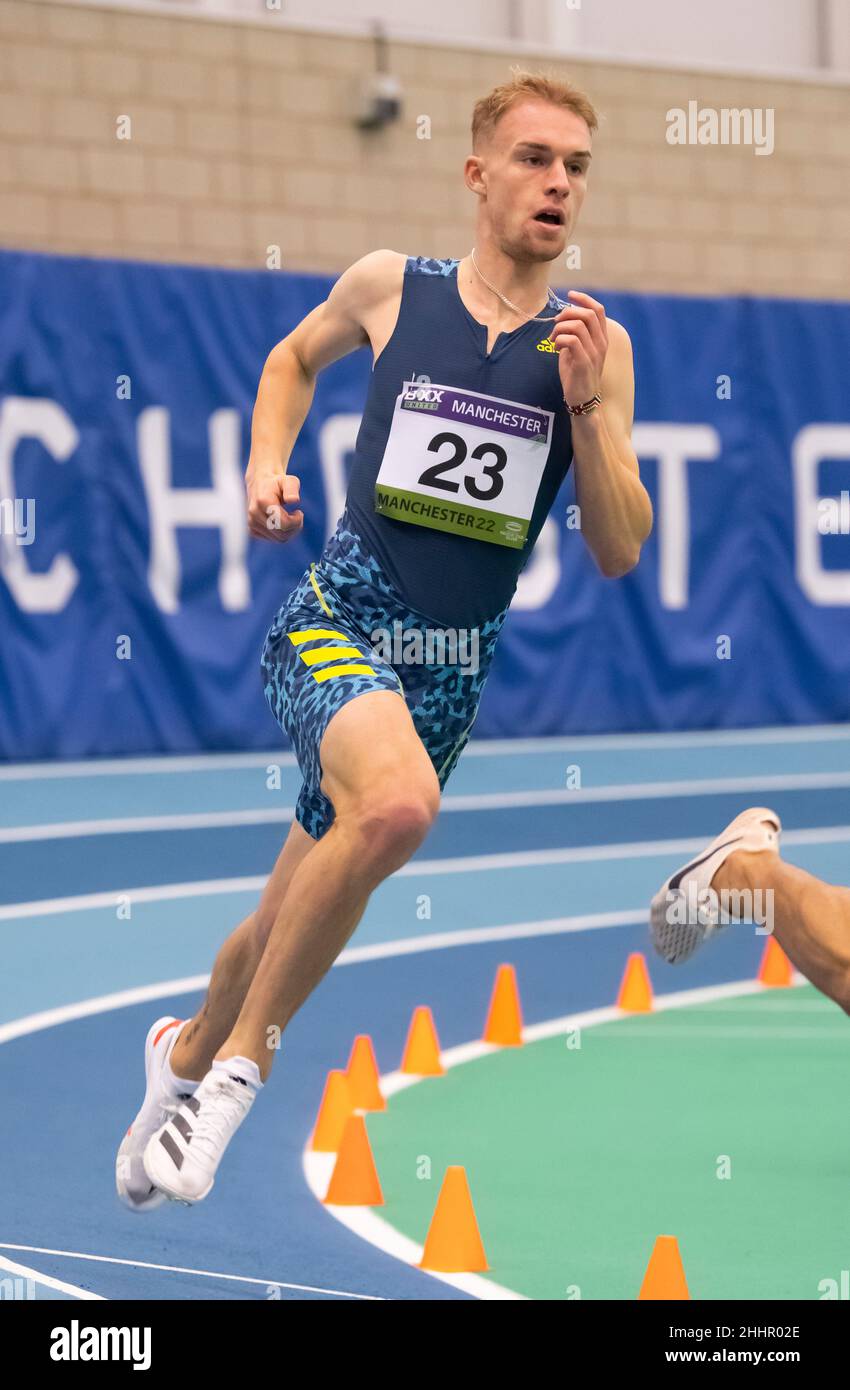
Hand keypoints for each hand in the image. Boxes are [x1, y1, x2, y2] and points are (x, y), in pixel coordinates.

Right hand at [246, 468, 303, 542]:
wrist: (259, 484)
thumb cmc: (278, 483)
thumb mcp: (289, 481)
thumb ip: (292, 489)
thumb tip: (294, 500)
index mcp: (263, 501)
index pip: (284, 524)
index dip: (296, 521)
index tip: (299, 512)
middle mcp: (254, 514)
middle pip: (282, 534)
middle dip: (295, 527)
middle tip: (297, 515)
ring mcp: (251, 523)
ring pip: (279, 539)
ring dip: (289, 530)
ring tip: (289, 517)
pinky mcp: (252, 530)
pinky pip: (273, 539)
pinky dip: (281, 533)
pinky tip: (281, 521)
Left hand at [549, 291, 607, 408]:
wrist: (582, 400)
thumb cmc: (577, 375)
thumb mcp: (577, 351)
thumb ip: (574, 335)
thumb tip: (562, 320)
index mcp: (601, 338)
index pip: (598, 310)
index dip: (584, 299)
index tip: (570, 295)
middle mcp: (601, 344)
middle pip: (588, 314)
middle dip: (568, 312)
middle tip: (555, 322)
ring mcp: (594, 353)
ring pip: (578, 326)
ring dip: (560, 328)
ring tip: (553, 338)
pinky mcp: (584, 363)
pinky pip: (571, 340)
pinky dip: (559, 339)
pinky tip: (555, 347)